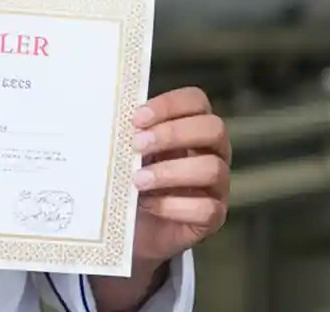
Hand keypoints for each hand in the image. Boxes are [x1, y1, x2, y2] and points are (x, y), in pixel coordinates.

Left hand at [129, 87, 229, 266]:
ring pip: (212, 169)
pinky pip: (206, 209)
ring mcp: (216, 185)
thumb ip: (130, 136)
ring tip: (138, 180)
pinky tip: (149, 205)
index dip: (170, 105)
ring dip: (170, 172)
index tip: (138, 118)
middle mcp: (212, 152)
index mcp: (192, 128)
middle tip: (138, 145)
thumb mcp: (128, 154)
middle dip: (173, 134)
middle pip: (214, 129)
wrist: (132, 228)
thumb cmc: (131, 182)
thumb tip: (112, 119)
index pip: (196, 102)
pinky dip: (174, 206)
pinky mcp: (213, 217)